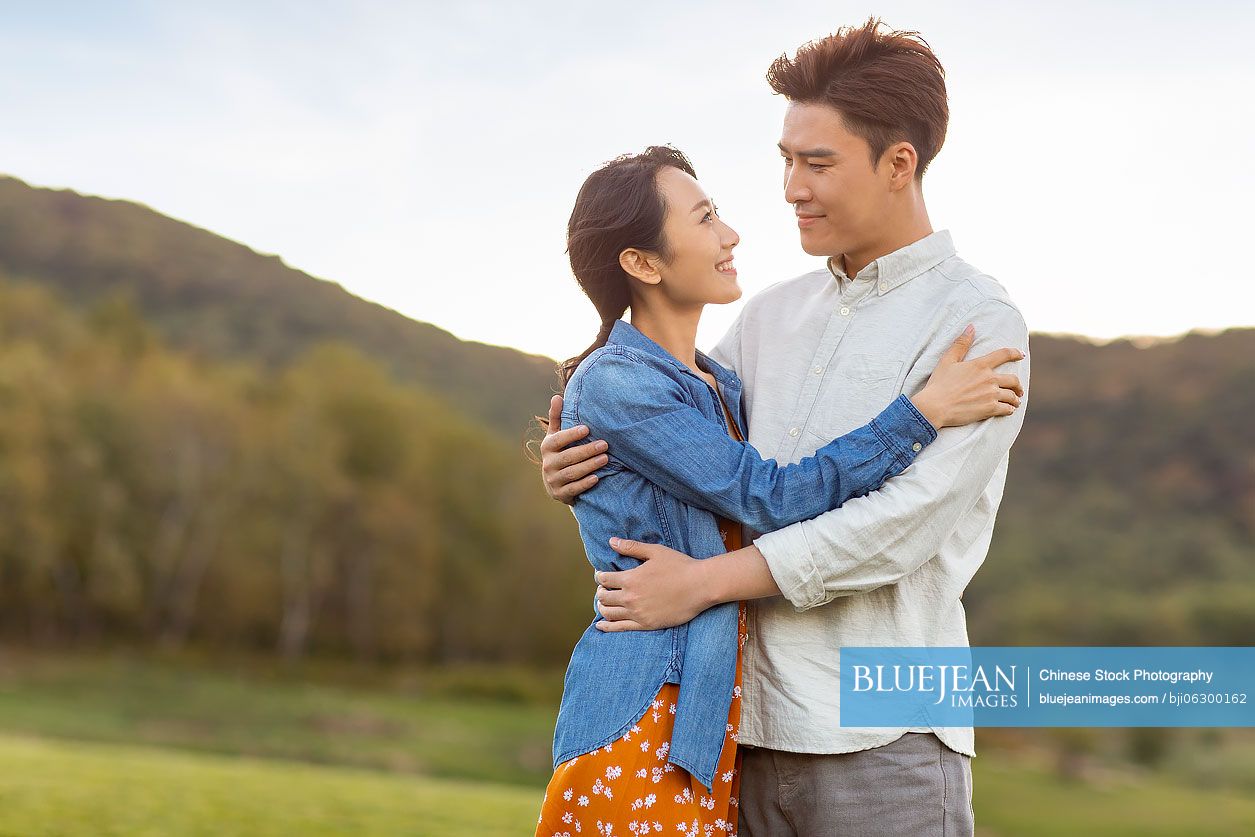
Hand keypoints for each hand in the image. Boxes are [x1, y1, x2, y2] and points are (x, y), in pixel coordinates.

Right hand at [540, 394, 607, 504]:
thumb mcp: (556, 435)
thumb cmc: (560, 452)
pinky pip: (573, 489)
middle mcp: (548, 464)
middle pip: (568, 457)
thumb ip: (557, 417)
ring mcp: (553, 480)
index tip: (587, 429)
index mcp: (547, 447)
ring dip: (589, 466)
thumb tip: (557, 396)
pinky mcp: (560, 494)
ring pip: (572, 473)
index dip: (571, 434)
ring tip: (605, 458)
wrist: (555, 482)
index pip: (558, 440)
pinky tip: (597, 477)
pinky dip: (585, 484)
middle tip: (605, 444)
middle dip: (587, 451)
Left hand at [593, 538, 709, 631]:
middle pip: (604, 597)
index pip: (605, 579)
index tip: (601, 575)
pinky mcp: (646, 625)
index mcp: (631, 579)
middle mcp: (630, 598)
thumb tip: (611, 541)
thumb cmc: (680, 566)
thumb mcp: (655, 552)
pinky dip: (607, 627)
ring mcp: (637, 613)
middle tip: (603, 589)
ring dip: (602, 607)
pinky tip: (600, 626)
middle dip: (601, 591)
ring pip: (609, 613)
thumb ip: (631, 547)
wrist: (700, 586)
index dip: (600, 577)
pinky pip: (620, 628)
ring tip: (603, 604)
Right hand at [910, 325, 1024, 429]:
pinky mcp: (989, 409)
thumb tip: (971, 327)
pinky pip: (1007, 409)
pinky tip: (1008, 410)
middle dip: (1018, 385)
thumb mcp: (947, 360)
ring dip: (1015, 399)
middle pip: (1013, 379)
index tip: (1021, 355)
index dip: (1014, 353)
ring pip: (1012, 396)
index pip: (1003, 354)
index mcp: (980, 365)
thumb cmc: (939, 384)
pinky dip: (1009, 410)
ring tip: (1015, 402)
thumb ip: (961, 344)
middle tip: (1018, 389)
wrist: (935, 407)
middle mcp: (989, 379)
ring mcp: (991, 394)